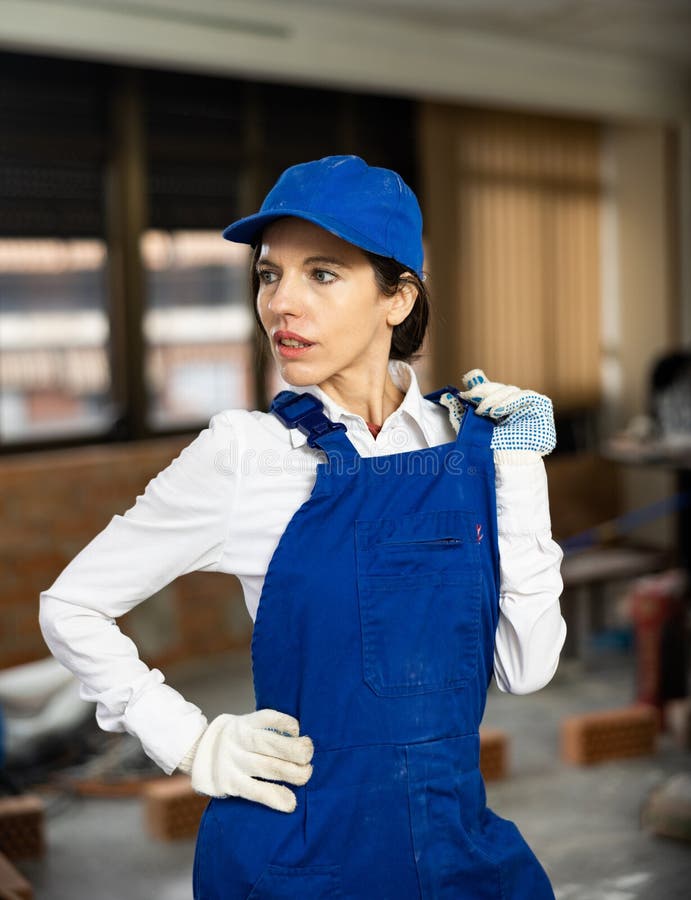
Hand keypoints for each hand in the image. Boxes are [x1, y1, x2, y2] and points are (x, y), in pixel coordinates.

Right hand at [179, 709, 313, 812]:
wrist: (199, 754)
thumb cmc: (236, 739)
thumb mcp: (246, 724)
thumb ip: (269, 728)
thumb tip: (299, 735)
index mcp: (245, 723)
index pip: (269, 719)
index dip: (287, 725)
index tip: (300, 733)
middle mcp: (238, 741)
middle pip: (271, 744)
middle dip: (295, 750)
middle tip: (309, 755)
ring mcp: (234, 763)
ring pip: (267, 767)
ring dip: (292, 772)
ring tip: (307, 774)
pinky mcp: (231, 783)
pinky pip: (256, 791)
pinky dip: (275, 797)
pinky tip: (291, 803)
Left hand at [440, 368, 555, 455]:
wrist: (506, 468)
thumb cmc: (490, 453)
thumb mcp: (471, 430)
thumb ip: (461, 413)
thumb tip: (446, 397)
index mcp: (501, 410)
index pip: (491, 390)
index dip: (479, 387)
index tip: (463, 393)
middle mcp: (515, 407)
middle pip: (499, 389)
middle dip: (483, 392)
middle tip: (468, 398)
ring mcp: (528, 406)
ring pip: (510, 390)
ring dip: (494, 398)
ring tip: (482, 412)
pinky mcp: (541, 406)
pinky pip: (526, 395)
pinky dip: (509, 401)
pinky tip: (496, 412)